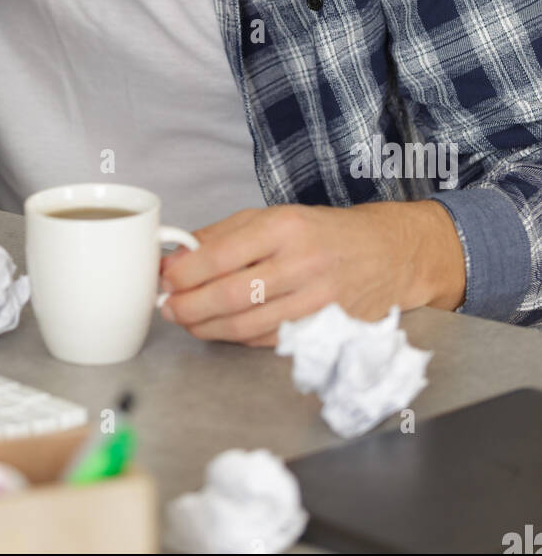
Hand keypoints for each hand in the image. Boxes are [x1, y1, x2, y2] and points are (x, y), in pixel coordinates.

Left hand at [158, 200, 466, 346]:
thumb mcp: (274, 216)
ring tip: (186, 320)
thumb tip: (178, 255)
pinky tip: (219, 329)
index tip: (165, 278)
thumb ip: (224, 235)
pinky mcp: (323, 330)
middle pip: (230, 295)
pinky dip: (236, 337)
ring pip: (247, 325)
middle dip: (189, 306)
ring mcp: (315, 302)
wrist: (389, 254)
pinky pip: (268, 340)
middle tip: (168, 306)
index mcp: (285, 227)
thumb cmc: (324, 232)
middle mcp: (302, 264)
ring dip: (207, 327)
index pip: (222, 255)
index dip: (185, 273)